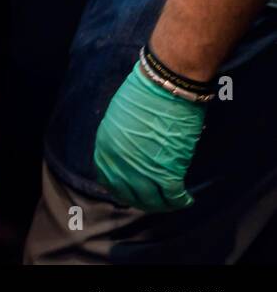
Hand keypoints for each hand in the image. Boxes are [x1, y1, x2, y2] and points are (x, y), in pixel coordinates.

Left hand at [93, 64, 204, 212]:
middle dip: (142, 200)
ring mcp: (142, 168)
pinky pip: (172, 195)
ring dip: (162, 205)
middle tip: (154, 201)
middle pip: (129, 193)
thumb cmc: (143, 93)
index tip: (130, 191)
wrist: (164, 86)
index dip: (120, 188)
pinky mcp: (167, 170)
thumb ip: (120, 138)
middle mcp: (120, 161)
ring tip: (171, 202)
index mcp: (106, 145)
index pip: (107, 178)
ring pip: (151, 199)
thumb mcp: (119, 116)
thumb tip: (129, 149)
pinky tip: (186, 199)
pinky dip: (180, 200)